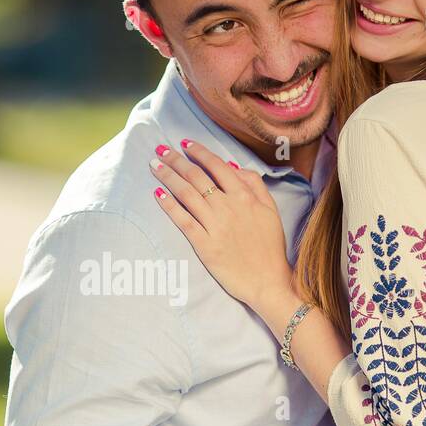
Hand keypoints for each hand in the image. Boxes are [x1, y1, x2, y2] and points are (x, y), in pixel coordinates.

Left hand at [149, 139, 297, 316]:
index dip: (198, 152)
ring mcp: (215, 226)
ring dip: (168, 176)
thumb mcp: (270, 210)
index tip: (184, 143)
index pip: (217, 166)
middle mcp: (228, 207)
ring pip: (186, 194)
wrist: (268, 281)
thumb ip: (254, 185)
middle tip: (160, 149)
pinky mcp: (204, 245)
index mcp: (245, 196)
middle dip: (176, 160)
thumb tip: (232, 167)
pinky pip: (183, 220)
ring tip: (154, 165)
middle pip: (197, 176)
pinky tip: (158, 193)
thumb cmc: (270, 246)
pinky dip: (169, 205)